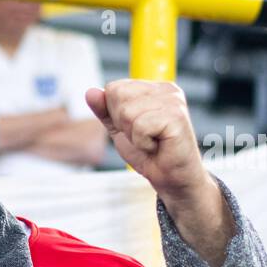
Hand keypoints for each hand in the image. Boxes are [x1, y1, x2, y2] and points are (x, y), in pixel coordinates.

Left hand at [84, 80, 207, 200]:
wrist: (171, 178)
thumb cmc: (149, 154)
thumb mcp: (119, 129)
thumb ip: (105, 111)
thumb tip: (90, 92)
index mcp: (153, 88)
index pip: (115, 88)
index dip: (115, 114)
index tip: (134, 128)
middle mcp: (166, 90)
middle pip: (119, 96)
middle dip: (123, 123)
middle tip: (142, 136)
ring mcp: (173, 102)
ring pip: (127, 112)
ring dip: (133, 135)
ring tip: (150, 141)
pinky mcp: (176, 117)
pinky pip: (140, 126)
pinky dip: (142, 142)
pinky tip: (156, 146)